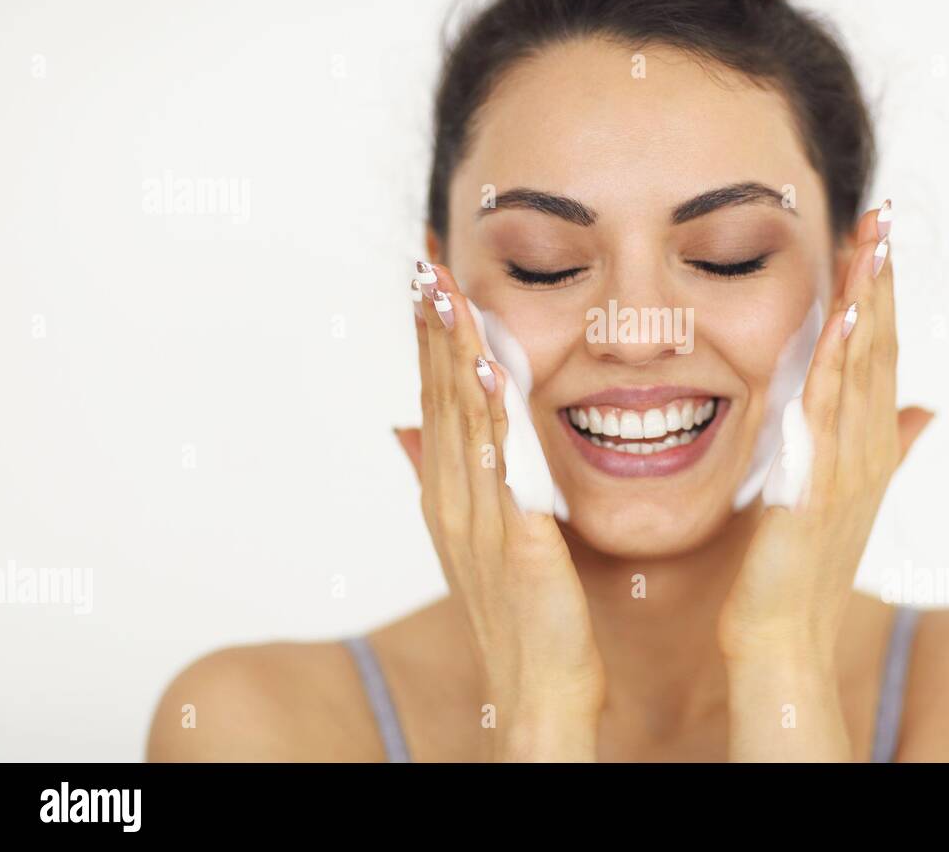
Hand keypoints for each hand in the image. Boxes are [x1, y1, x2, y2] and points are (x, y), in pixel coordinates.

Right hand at [394, 262, 603, 760]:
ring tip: (449, 296)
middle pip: (438, 398)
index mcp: (449, 492)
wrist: (537, 686)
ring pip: (462, 423)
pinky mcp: (516, 542)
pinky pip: (504, 469)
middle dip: (431, 329)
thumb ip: (459, 474)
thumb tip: (411, 426)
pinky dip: (495, 421)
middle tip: (426, 262)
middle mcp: (453, 499)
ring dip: (453, 358)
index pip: (435, 397)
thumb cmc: (521, 609)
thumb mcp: (479, 533)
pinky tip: (498, 376)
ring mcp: (478, 520)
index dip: (428, 336)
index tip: (426, 276)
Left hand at [717, 205, 933, 760]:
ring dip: (870, 302)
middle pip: (881, 347)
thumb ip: (880, 446)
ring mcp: (848, 464)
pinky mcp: (818, 483)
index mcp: (868, 445)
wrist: (782, 633)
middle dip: (882, 280)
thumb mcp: (845, 495)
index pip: (879, 353)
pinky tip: (849, 317)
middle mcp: (867, 447)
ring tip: (873, 242)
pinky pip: (831, 411)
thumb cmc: (803, 568)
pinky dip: (842, 362)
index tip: (876, 239)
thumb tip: (926, 409)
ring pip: (863, 367)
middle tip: (885, 215)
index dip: (882, 295)